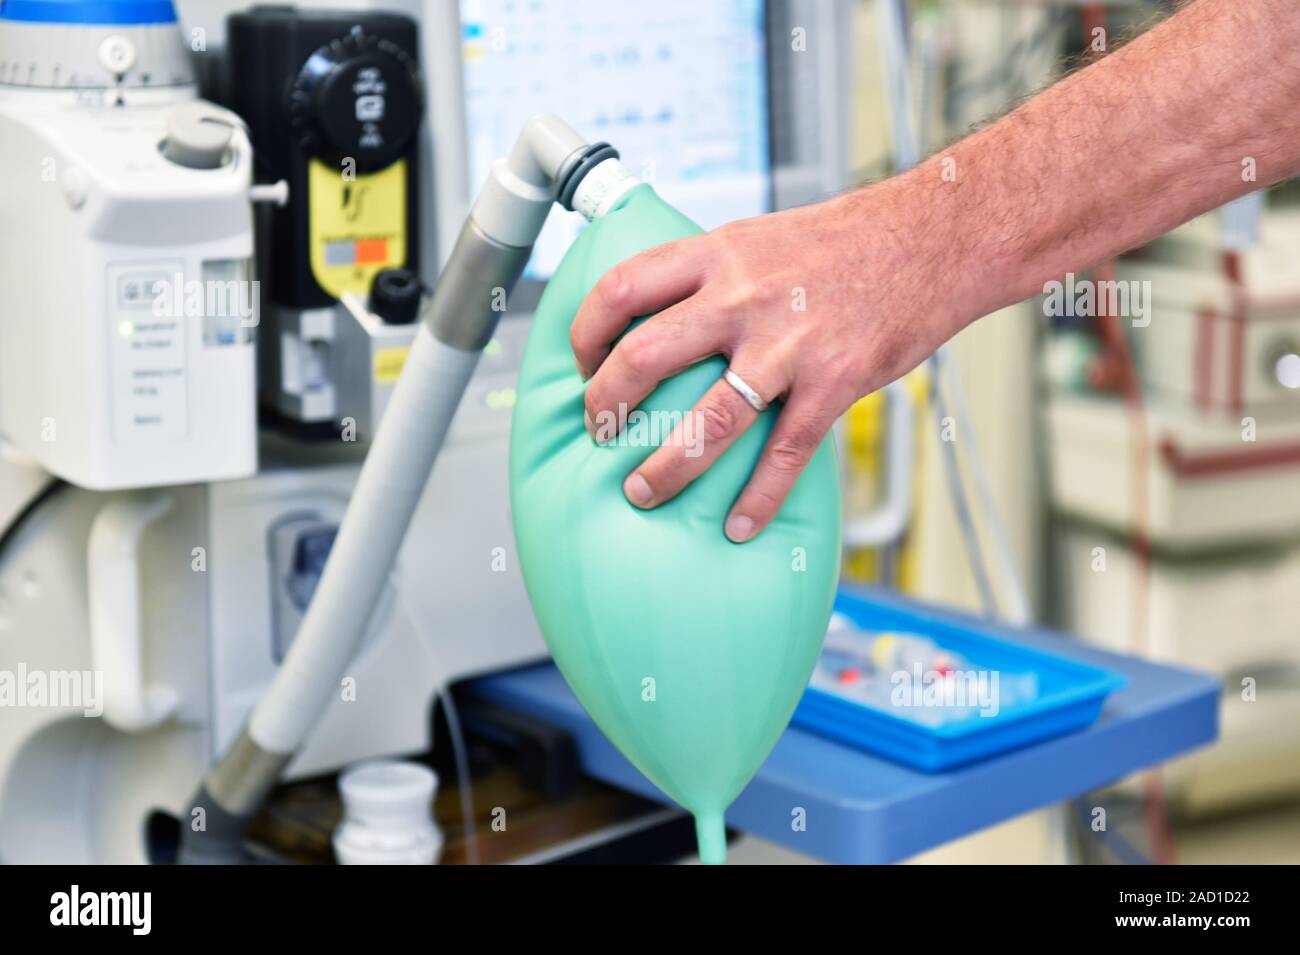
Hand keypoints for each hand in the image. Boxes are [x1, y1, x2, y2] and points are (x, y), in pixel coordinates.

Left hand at [571, 183, 972, 541]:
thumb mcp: (760, 238)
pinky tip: (738, 527)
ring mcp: (789, 343)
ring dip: (663, 468)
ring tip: (640, 493)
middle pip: (644, 358)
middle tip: (598, 433)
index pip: (621, 289)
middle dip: (605, 406)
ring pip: (707, 421)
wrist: (935, 238)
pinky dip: (758, 500)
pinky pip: (784, 454)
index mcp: (718, 254)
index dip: (585, 334)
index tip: (582, 366)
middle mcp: (743, 296)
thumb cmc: (846, 240)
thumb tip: (659, 313)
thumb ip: (709, 275)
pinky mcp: (834, 383)